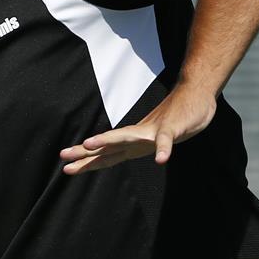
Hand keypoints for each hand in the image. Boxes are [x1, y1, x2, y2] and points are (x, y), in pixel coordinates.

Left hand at [59, 84, 216, 174]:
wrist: (196, 95)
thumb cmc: (175, 118)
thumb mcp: (154, 138)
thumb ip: (139, 145)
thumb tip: (123, 153)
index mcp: (133, 142)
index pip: (105, 153)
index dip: (86, 159)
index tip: (65, 163)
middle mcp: (138, 136)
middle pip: (107, 146)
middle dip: (84, 152)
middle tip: (62, 155)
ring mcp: (154, 131)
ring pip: (126, 137)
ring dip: (107, 140)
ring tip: (89, 144)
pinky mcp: (172, 129)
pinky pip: (166, 140)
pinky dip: (163, 149)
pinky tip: (161, 159)